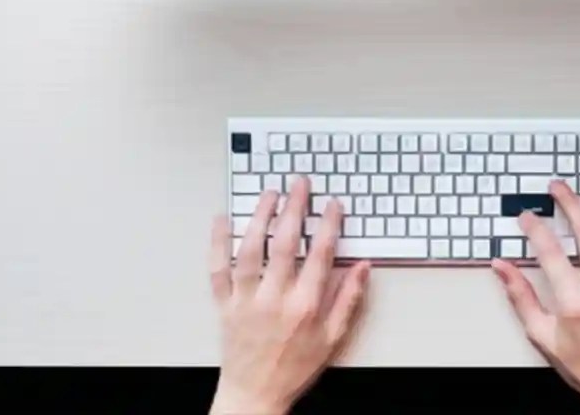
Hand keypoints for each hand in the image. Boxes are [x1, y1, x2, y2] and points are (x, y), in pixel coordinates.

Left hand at [208, 177, 370, 414]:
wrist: (255, 395)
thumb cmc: (294, 369)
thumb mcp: (333, 339)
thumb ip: (348, 300)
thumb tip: (362, 266)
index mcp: (304, 307)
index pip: (319, 255)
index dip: (328, 225)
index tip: (332, 204)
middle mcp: (274, 299)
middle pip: (284, 244)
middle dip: (293, 209)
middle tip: (299, 185)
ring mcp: (246, 300)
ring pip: (250, 250)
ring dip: (259, 218)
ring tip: (268, 193)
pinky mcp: (224, 305)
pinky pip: (217, 269)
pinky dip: (217, 243)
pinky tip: (222, 220)